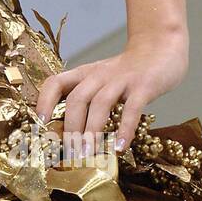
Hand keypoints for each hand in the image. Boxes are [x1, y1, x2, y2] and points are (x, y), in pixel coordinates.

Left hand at [34, 29, 188, 152]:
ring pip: (100, 103)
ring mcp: (122, 80)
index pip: (56, 82)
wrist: (160, 46)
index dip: (44, 101)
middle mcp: (99, 75)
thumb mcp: (100, 79)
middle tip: (69, 152)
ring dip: (92, 130)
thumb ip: (87, 97)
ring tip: (88, 154)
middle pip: (76, 98)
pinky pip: (132, 109)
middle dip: (70, 127)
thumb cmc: (126, 71)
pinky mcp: (144, 86)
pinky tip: (120, 146)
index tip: (40, 123)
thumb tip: (69, 132)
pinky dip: (124, 129)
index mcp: (84, 74)